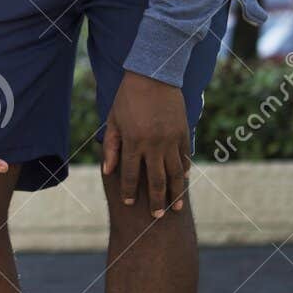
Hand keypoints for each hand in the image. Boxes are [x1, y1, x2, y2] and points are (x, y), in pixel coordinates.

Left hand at [103, 70, 188, 216]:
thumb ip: (111, 147)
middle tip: (157, 216)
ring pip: (175, 172)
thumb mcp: (113, 120)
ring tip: (177, 208)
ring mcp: (171, 139)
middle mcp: (153, 144)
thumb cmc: (127, 98)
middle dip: (156, 200)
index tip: (129, 204)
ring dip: (176, 192)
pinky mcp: (184, 133)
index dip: (128, 191)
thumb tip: (108, 171)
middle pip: (155, 179)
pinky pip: (185, 156)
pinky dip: (184, 169)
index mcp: (133, 141)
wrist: (154, 76)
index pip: (129, 174)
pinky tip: (184, 180)